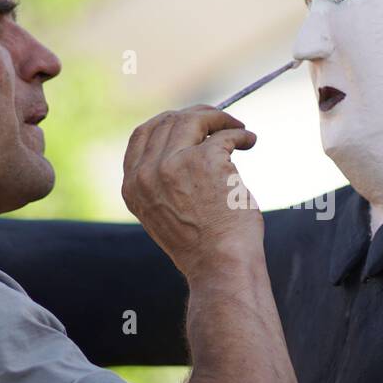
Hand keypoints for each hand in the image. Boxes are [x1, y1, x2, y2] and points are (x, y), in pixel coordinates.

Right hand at [121, 105, 261, 278]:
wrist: (221, 267)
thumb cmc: (202, 247)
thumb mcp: (164, 214)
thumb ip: (162, 182)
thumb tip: (185, 146)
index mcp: (133, 186)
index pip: (142, 134)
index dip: (168, 122)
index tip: (190, 122)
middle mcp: (147, 173)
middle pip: (168, 121)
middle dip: (197, 115)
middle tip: (220, 121)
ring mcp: (173, 164)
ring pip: (195, 119)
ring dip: (220, 119)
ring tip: (238, 128)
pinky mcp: (205, 160)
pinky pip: (225, 134)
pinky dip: (240, 133)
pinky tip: (249, 141)